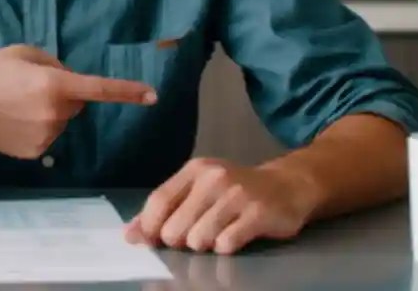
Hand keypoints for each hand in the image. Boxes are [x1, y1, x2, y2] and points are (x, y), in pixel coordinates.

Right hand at [0, 45, 156, 158]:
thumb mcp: (25, 54)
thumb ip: (54, 65)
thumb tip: (68, 78)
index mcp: (55, 85)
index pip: (99, 89)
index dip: (127, 91)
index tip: (152, 96)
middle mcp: (55, 114)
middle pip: (75, 105)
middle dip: (62, 96)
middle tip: (30, 87)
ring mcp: (45, 137)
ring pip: (60, 122)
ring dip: (48, 113)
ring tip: (14, 105)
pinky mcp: (34, 153)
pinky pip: (47, 137)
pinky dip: (35, 129)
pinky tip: (11, 121)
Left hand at [124, 158, 316, 254]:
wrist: (287, 185)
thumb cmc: (234, 191)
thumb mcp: (199, 190)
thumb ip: (165, 209)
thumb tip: (130, 235)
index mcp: (195, 170)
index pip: (158, 201)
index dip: (148, 227)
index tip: (148, 242)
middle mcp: (214, 178)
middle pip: (175, 227)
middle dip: (180, 241)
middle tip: (195, 236)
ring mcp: (237, 195)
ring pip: (198, 239)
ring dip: (204, 245)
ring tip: (217, 236)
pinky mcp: (259, 214)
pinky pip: (226, 244)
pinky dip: (225, 247)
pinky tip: (233, 237)